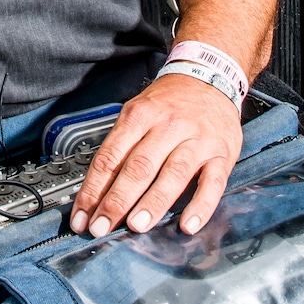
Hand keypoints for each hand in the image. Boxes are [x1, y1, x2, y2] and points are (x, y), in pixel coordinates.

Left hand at [69, 73, 241, 236]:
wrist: (209, 76)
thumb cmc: (169, 102)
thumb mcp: (138, 111)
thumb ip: (122, 146)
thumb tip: (98, 189)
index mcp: (139, 116)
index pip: (111, 157)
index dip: (93, 189)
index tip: (82, 215)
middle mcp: (167, 126)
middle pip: (138, 167)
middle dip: (117, 201)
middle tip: (101, 228)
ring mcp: (196, 140)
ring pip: (173, 174)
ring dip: (152, 203)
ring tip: (135, 226)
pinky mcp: (221, 154)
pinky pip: (212, 183)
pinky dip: (200, 206)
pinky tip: (188, 225)